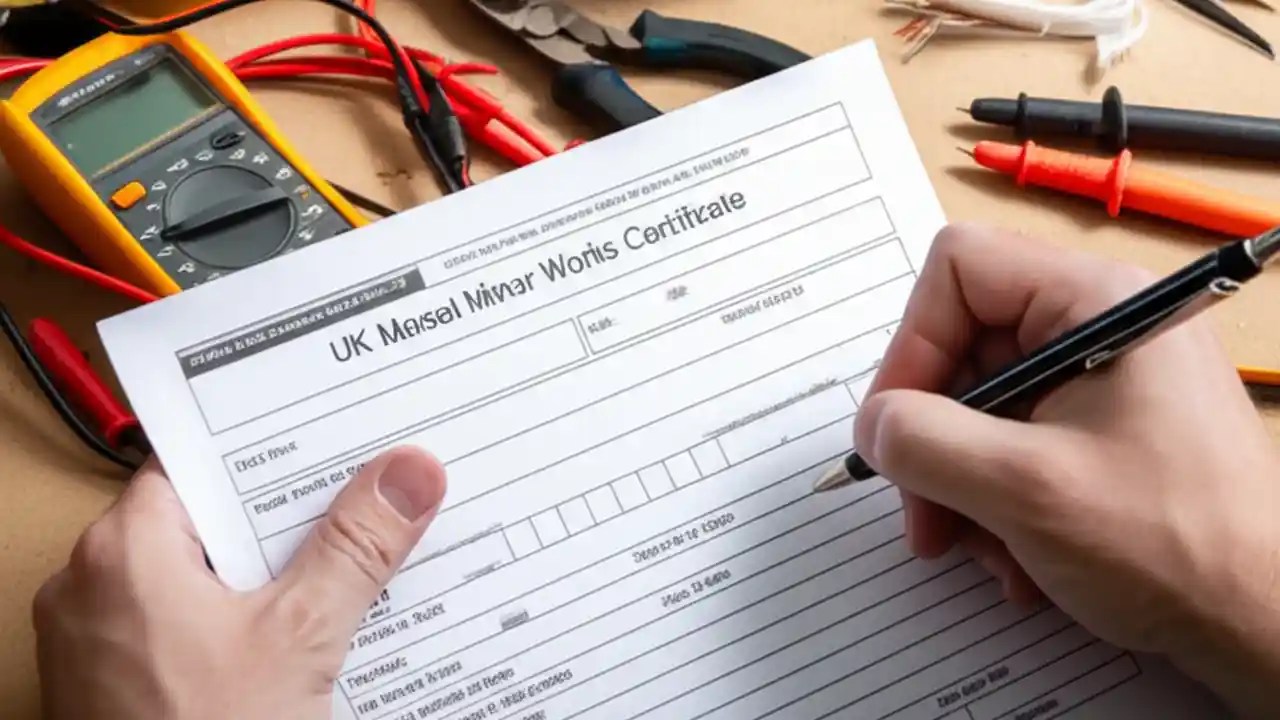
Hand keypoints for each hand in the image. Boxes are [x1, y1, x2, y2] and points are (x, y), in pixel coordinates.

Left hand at [33, 446, 446, 719]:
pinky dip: (242, 624)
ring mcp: (100, 640)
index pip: (203, 463)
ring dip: (273, 576)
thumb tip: (407, 476)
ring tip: (347, 575)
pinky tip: (304, 641)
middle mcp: (94, 586)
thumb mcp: (302, 636)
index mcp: (123, 551)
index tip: (335, 443)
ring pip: (203, 577)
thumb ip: (356, 547)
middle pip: (209, 521)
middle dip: (291, 522)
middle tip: (362, 508)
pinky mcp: (117, 683)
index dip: (274, 452)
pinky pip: (187, 626)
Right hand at [853, 223, 1279, 718]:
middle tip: (923, 511)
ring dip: (963, 486)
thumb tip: (873, 426)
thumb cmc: (1178, 545)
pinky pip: (1015, 445)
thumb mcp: (1024, 489)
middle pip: (965, 348)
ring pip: (983, 408)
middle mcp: (1100, 328)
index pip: (959, 271)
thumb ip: (925, 443)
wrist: (1266, 623)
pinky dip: (998, 504)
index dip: (912, 345)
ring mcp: (1104, 381)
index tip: (896, 426)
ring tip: (983, 550)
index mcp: (1096, 302)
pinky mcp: (1105, 431)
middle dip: (934, 440)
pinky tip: (1018, 560)